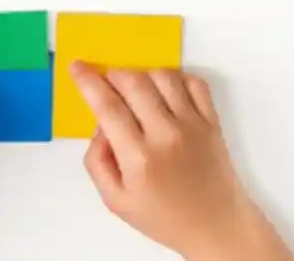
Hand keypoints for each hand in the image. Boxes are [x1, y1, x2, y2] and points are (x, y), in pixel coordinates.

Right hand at [71, 62, 291, 260]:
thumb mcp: (115, 201)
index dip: (87, 81)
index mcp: (139, 158)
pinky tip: (165, 91)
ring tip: (136, 90)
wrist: (216, 226)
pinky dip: (176, 78)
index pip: (107, 106)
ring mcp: (192, 125)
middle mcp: (166, 136)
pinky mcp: (211, 121)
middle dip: (112, 74)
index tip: (77, 67)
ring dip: (142, 74)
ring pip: (163, 76)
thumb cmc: (165, 217)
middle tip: (106, 82)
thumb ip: (96, 162)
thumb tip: (98, 126)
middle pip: (133, 82)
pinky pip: (194, 82)